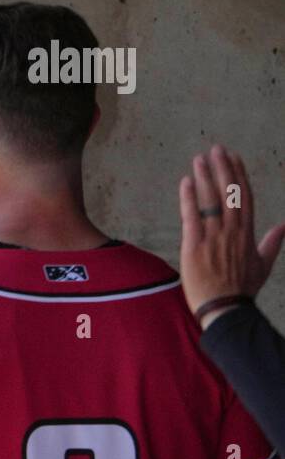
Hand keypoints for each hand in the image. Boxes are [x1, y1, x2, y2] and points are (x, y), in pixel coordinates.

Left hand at [178, 144, 284, 326]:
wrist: (226, 309)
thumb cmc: (242, 289)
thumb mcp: (263, 265)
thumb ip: (273, 244)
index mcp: (248, 234)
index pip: (244, 197)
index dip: (239, 175)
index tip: (234, 158)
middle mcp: (233, 231)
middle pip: (229, 193)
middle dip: (223, 169)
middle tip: (216, 149)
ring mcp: (214, 237)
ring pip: (210, 201)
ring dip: (205, 177)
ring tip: (199, 159)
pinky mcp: (195, 245)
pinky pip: (192, 216)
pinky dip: (189, 198)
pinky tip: (186, 182)